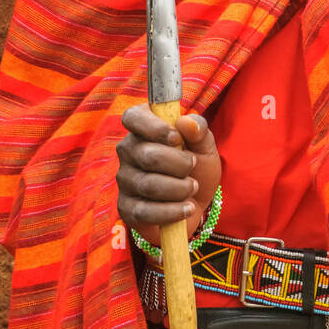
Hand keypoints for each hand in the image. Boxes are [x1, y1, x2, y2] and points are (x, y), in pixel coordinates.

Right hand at [116, 105, 221, 246]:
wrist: (195, 202)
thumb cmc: (196, 166)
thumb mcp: (204, 145)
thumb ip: (199, 128)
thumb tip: (186, 123)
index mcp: (142, 127)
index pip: (133, 117)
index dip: (155, 127)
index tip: (177, 138)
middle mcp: (127, 151)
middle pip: (149, 156)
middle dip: (181, 164)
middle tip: (193, 166)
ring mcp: (124, 180)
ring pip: (150, 185)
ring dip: (180, 188)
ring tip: (192, 187)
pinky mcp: (126, 207)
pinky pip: (146, 211)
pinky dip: (173, 211)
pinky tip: (187, 208)